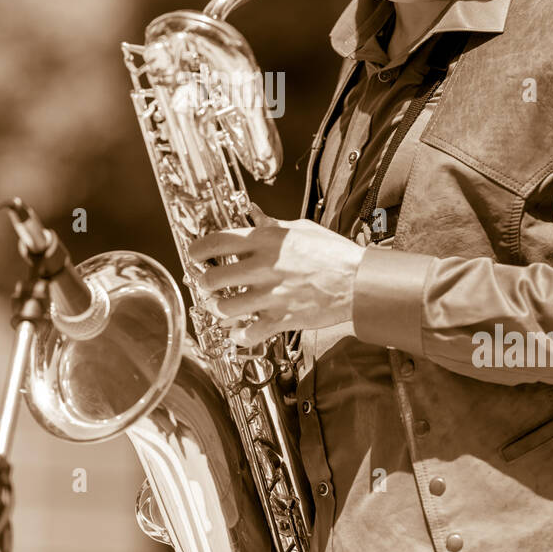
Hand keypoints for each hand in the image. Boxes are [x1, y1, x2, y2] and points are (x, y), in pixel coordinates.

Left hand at [189, 205, 364, 345]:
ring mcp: (272, 295)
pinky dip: (239, 335)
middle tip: (209, 285)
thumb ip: (273, 226)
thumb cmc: (333, 253)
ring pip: (224, 308)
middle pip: (212, 279)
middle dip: (206, 283)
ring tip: (224, 307)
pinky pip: (247, 333)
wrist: (359, 281)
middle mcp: (264, 267)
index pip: (217, 242)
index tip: (194, 255)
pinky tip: (240, 331)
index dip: (197, 250)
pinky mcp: (282, 318)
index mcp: (267, 241)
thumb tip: (255, 216)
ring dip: (220, 309)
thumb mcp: (302, 229)